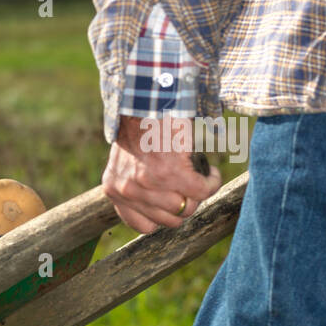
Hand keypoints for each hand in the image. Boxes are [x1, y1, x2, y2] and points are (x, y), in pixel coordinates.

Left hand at [103, 115, 221, 233]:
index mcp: (113, 190)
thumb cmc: (141, 128)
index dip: (164, 217)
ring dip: (200, 194)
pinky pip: (203, 191)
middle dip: (186, 205)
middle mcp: (127, 190)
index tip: (173, 204)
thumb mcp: (125, 162)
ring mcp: (148, 184)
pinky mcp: (172, 172)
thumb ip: (134, 185)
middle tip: (191, 187)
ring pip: (188, 208)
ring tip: (201, 178)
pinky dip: (212, 182)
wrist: (147, 100)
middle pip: (170, 220)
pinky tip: (211, 172)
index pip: (143, 225)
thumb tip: (163, 206)